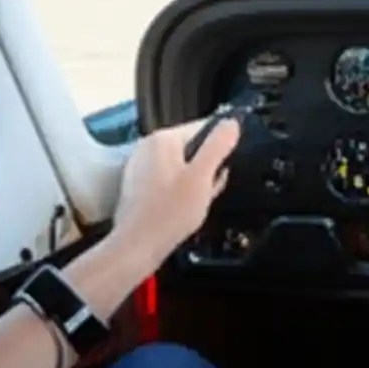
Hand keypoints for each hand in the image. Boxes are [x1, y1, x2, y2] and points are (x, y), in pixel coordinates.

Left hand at [111, 117, 240, 266]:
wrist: (138, 245)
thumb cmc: (170, 212)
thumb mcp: (202, 176)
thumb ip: (218, 146)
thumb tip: (231, 122)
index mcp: (162, 139)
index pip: (203, 128)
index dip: (220, 148)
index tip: (223, 168)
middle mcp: (147, 147)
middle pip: (192, 149)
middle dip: (206, 169)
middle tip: (207, 191)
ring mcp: (140, 166)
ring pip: (181, 167)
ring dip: (195, 183)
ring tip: (194, 203)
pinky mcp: (138, 185)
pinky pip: (168, 181)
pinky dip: (180, 192)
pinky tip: (182, 209)